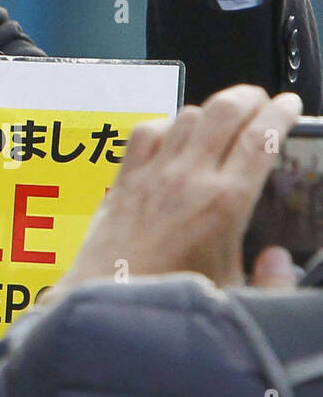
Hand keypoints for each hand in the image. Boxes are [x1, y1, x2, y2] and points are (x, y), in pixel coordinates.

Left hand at [50, 85, 300, 296]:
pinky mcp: (124, 176)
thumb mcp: (236, 296)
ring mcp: (153, 172)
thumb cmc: (168, 299)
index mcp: (224, 203)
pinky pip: (147, 130)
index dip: (279, 114)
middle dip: (248, 97)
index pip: (259, 139)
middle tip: (261, 100)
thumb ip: (270, 280)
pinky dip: (167, 125)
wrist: (106, 299)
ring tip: (224, 118)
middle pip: (223, 111)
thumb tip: (278, 259)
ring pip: (186, 115)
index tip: (289, 105)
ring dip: (210, 110)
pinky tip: (175, 135)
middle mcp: (188, 178)